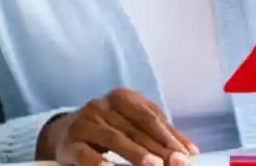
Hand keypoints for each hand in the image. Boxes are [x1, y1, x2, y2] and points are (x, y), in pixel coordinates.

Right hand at [38, 88, 198, 165]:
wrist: (64, 132)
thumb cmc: (108, 128)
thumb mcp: (133, 124)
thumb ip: (160, 135)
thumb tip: (191, 152)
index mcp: (122, 97)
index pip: (150, 117)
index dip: (170, 136)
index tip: (187, 155)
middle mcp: (102, 105)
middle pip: (136, 129)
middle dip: (159, 149)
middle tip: (177, 164)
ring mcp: (85, 122)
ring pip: (115, 139)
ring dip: (136, 154)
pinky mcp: (70, 143)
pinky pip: (86, 153)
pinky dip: (99, 163)